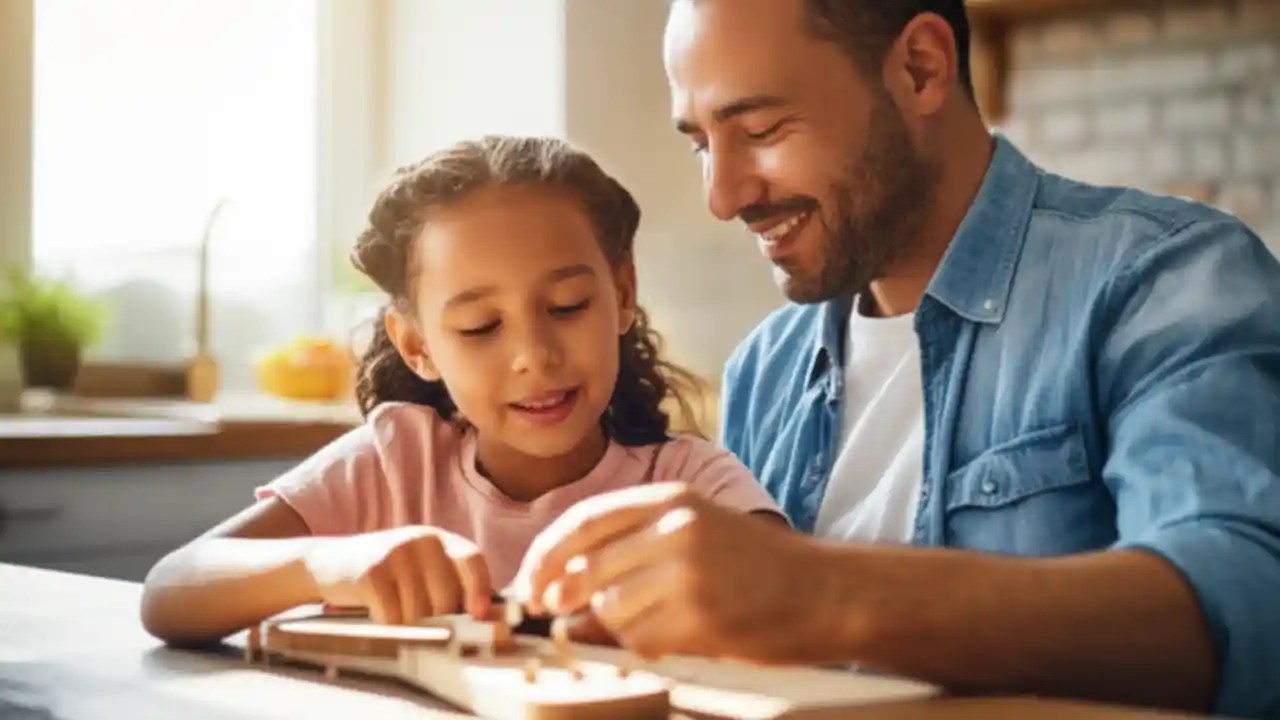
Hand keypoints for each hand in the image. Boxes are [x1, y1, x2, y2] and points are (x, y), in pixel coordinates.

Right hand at [303, 526, 491, 623]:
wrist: (327, 562)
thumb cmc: (383, 573)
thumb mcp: (419, 566)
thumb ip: (448, 582)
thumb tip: (481, 616)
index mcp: (439, 539)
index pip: (473, 562)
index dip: (479, 590)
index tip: (478, 615)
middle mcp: (421, 540)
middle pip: (446, 596)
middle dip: (434, 617)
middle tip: (414, 612)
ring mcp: (396, 553)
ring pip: (419, 611)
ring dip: (406, 621)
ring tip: (391, 606)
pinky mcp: (372, 572)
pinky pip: (393, 616)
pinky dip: (385, 622)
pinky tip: (374, 608)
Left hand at [513, 483, 833, 661]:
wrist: (827, 590)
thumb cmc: (758, 565)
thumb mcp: (697, 530)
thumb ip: (632, 546)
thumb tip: (559, 592)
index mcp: (671, 499)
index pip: (582, 522)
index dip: (545, 557)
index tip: (530, 586)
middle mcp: (675, 530)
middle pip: (586, 570)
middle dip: (566, 599)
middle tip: (560, 617)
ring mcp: (688, 574)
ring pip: (611, 611)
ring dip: (616, 628)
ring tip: (657, 623)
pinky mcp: (701, 618)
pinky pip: (642, 642)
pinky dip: (646, 647)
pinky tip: (679, 637)